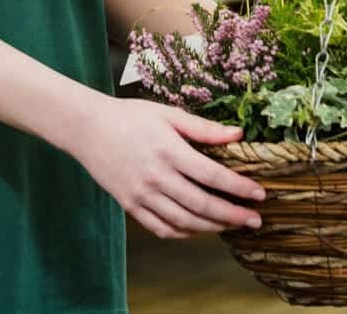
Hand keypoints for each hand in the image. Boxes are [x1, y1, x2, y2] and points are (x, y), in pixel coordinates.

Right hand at [67, 98, 265, 239]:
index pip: (212, 175)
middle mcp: (155, 176)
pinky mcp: (130, 206)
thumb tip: (238, 135)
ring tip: (232, 225)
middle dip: (232, 215)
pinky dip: (184, 233)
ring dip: (212, 227)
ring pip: (183, 221)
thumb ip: (203, 128)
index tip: (260, 194)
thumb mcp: (167, 113)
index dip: (238, 188)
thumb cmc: (129, 116)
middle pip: (201, 204)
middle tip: (255, 219)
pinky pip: (161, 228)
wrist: (87, 128)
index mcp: (168, 150)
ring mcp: (141, 194)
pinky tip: (200, 228)